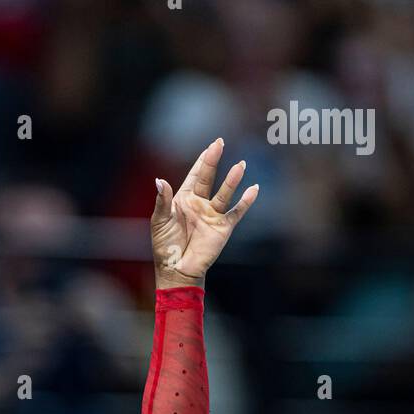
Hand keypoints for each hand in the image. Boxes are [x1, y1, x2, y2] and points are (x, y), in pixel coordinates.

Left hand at [152, 138, 257, 287]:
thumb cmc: (165, 247)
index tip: (211, 146)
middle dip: (214, 161)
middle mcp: (200, 204)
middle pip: (209, 178)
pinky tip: (253, 190)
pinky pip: (236, 213)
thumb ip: (162, 201)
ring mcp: (212, 215)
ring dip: (232, 180)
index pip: (195, 175)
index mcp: (184, 200)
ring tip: (240, 165)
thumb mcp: (160, 221)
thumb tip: (160, 180)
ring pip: (224, 193)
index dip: (203, 161)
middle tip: (220, 143)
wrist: (176, 270)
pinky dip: (245, 202)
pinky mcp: (222, 228)